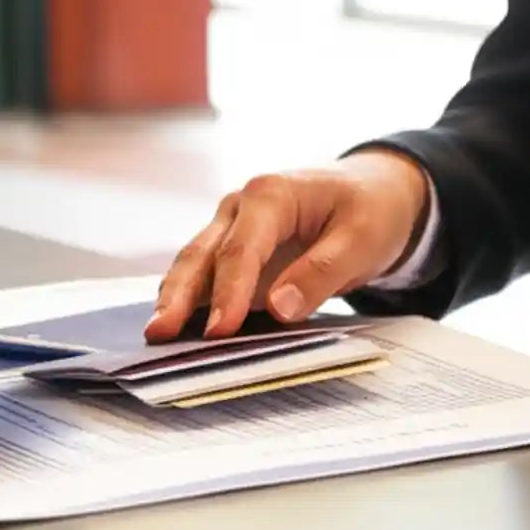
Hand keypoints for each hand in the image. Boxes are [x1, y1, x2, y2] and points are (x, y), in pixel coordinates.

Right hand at [144, 150, 429, 342]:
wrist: (373, 192)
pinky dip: (190, 305)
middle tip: (159, 334)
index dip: (228, 292)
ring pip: (193, 266)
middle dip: (178, 295)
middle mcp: (239, 209)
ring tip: (156, 337)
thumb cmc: (370, 210)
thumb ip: (321, 271)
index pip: (241, 249)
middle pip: (201, 254)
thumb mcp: (362, 238)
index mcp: (270, 195)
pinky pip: (206, 280)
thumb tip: (279, 309)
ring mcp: (230, 232)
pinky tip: (178, 333)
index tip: (219, 332)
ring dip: (174, 301)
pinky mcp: (233, 257)